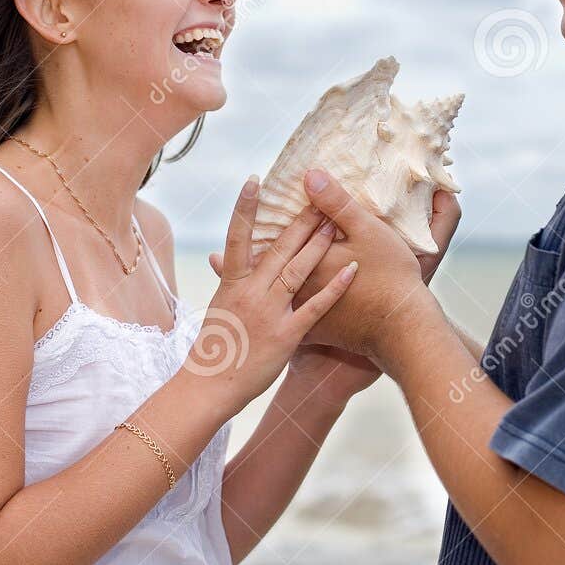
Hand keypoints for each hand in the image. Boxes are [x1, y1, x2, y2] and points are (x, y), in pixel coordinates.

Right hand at [193, 176, 357, 406]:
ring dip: (318, 244)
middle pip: (278, 248)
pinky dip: (336, 287)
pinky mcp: (287, 334)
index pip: (238, 237)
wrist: (211, 384)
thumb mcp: (218, 307)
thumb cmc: (215, 347)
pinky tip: (353, 269)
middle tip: (316, 195)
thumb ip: (227, 280)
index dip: (245, 207)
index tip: (255, 180)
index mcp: (232, 283)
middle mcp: (251, 292)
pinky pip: (316, 306)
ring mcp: (270, 312)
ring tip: (334, 221)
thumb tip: (218, 257)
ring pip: (297, 270)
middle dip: (299, 220)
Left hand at [209, 187, 461, 394]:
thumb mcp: (369, 233)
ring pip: (263, 293)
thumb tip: (311, 175)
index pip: (278, 236)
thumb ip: (339, 205)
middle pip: (266, 263)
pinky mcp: (308, 335)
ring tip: (218, 259)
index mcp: (305, 262)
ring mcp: (295, 316)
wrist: (403, 332)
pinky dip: (264, 312)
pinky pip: (279, 323)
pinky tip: (253, 307)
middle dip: (250, 248)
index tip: (257, 189)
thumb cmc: (392, 281)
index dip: (260, 214)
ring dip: (246, 277)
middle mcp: (290, 289)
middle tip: (237, 234)